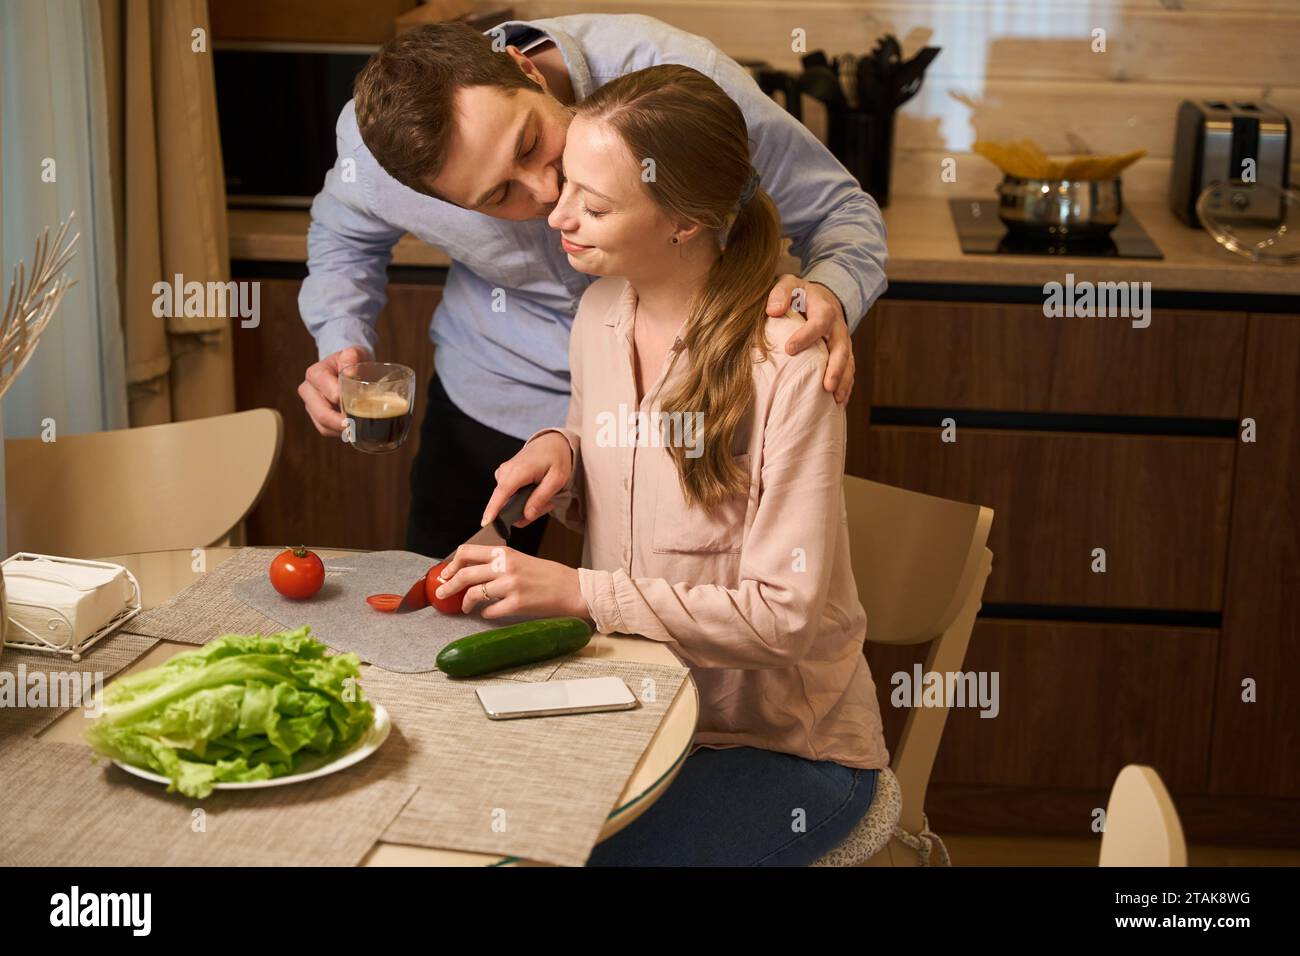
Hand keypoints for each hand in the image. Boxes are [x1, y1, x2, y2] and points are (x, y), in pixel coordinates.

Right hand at [298, 345, 373, 436]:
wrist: (349, 370)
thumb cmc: (352, 362)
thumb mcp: (354, 353)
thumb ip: (351, 356)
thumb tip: (351, 373)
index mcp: (315, 374)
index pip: (328, 391)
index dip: (344, 400)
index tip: (360, 404)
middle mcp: (308, 390)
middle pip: (321, 413)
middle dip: (340, 421)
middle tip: (357, 425)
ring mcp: (311, 406)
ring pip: (322, 425)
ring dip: (340, 429)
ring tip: (357, 429)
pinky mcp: (317, 418)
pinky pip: (326, 430)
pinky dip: (339, 433)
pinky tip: (352, 430)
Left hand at [435, 544, 588, 619]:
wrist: (573, 589)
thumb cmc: (549, 575)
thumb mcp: (521, 560)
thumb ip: (498, 563)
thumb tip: (473, 571)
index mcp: (506, 553)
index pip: (468, 552)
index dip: (452, 564)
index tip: (447, 573)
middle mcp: (506, 567)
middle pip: (465, 574)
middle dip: (448, 585)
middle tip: (442, 593)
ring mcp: (511, 586)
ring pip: (474, 594)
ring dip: (465, 602)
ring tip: (465, 607)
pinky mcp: (517, 604)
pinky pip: (490, 611)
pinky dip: (485, 613)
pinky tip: (489, 613)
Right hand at [480, 431, 572, 528]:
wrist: (551, 442)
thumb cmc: (556, 458)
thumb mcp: (557, 479)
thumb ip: (541, 498)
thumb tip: (527, 515)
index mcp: (518, 471)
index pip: (502, 493)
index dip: (493, 509)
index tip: (485, 523)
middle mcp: (505, 472)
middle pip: (506, 504)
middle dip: (526, 511)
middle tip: (547, 504)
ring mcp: (502, 474)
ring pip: (509, 502)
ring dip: (527, 504)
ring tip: (544, 494)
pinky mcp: (503, 476)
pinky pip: (509, 496)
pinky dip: (523, 498)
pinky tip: (535, 490)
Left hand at [766, 276, 855, 403]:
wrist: (822, 297)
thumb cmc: (800, 294)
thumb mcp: (790, 284)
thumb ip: (780, 293)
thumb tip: (773, 310)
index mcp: (824, 310)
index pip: (819, 322)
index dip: (806, 335)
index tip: (789, 349)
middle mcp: (838, 327)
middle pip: (841, 348)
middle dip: (835, 368)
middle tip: (826, 386)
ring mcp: (843, 342)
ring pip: (848, 363)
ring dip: (843, 381)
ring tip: (835, 399)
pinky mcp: (844, 354)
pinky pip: (849, 371)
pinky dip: (846, 386)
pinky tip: (839, 402)